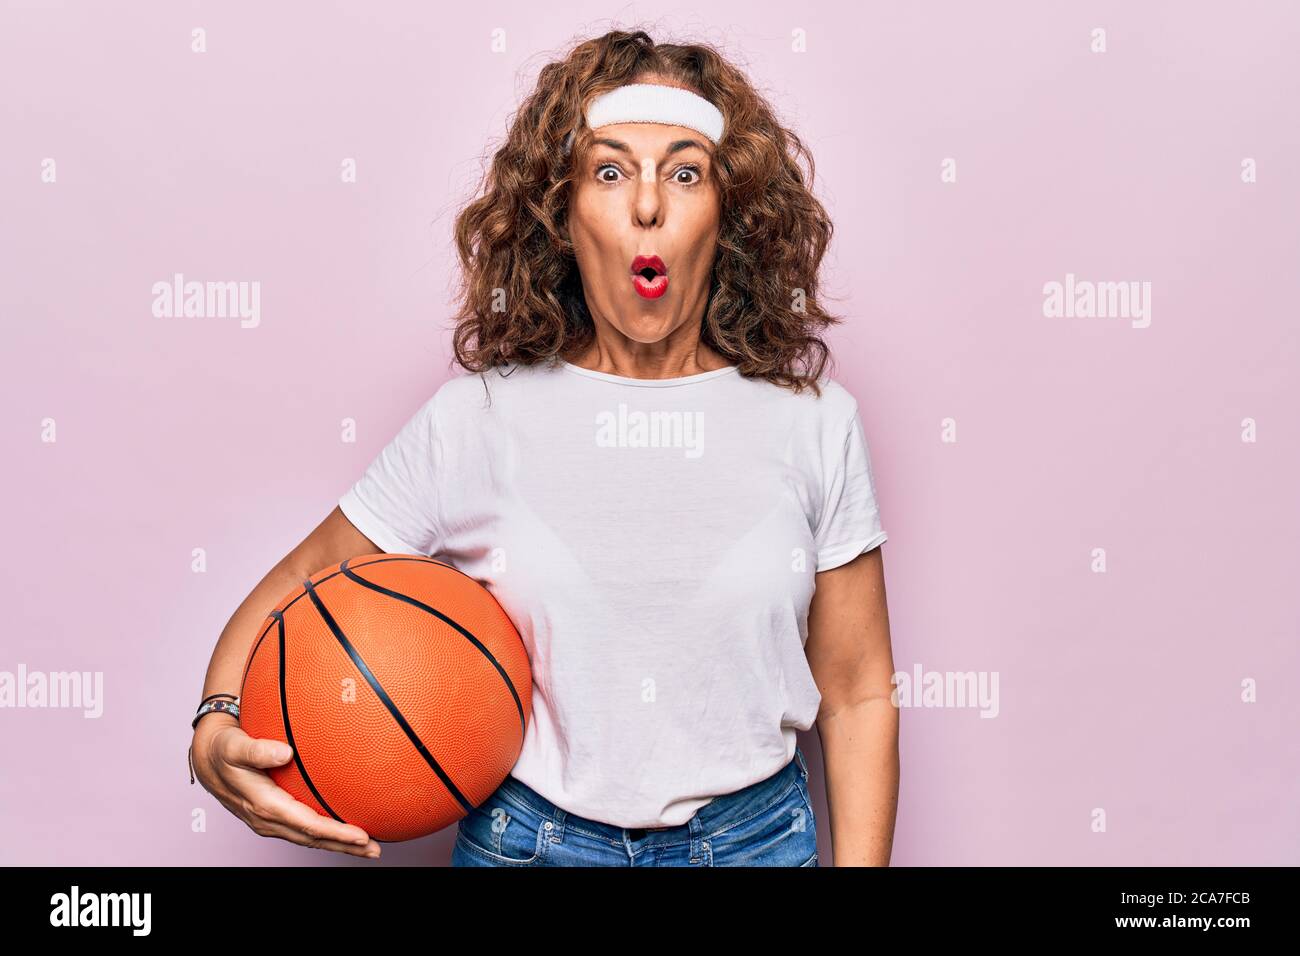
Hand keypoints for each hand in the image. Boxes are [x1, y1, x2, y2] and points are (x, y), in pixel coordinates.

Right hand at [192, 717, 380, 858]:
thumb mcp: (235, 746)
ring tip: (367, 846)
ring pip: (309, 837)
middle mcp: (268, 819)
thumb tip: (284, 752)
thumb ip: (258, 750)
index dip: (335, 832)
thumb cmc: (223, 750)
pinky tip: (342, 830)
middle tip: (375, 849)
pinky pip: (303, 830)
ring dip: (338, 844)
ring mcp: (270, 822)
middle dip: (344, 846)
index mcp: (264, 805)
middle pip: (313, 838)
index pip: (307, 825)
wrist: (207, 759)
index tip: (361, 835)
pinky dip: (325, 834)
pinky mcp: (273, 817)